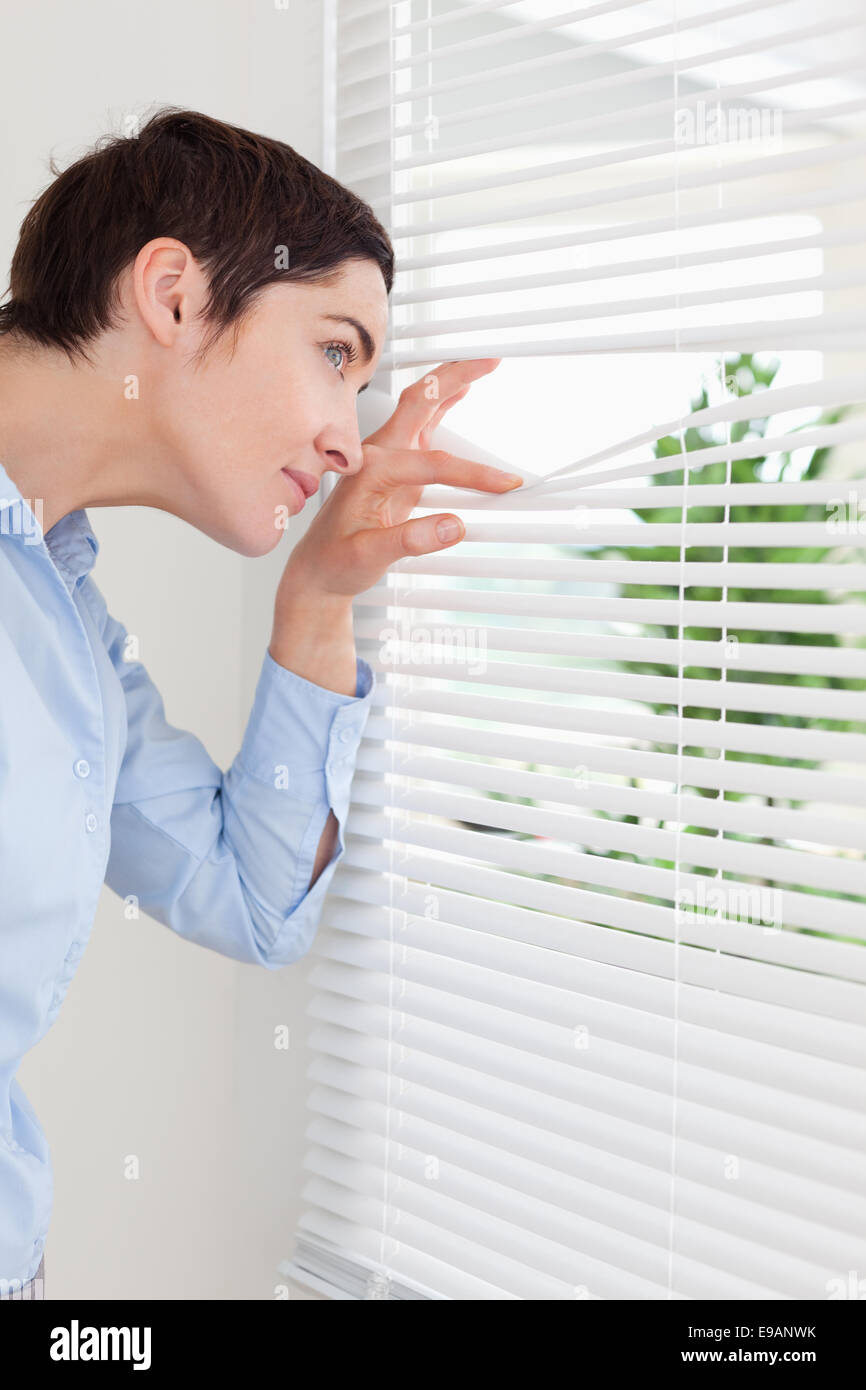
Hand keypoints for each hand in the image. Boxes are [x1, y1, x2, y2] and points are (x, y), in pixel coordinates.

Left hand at [279, 359, 520, 602]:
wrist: (318, 570)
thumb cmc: (336, 561)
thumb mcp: (370, 556)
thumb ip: (411, 541)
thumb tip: (453, 526)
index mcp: (371, 470)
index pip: (432, 463)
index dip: (472, 473)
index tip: (503, 484)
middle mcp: (378, 454)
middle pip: (419, 401)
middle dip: (455, 376)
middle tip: (490, 361)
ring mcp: (388, 457)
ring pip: (421, 405)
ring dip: (451, 382)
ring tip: (484, 365)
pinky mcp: (397, 466)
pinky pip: (423, 424)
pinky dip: (444, 404)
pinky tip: (461, 393)